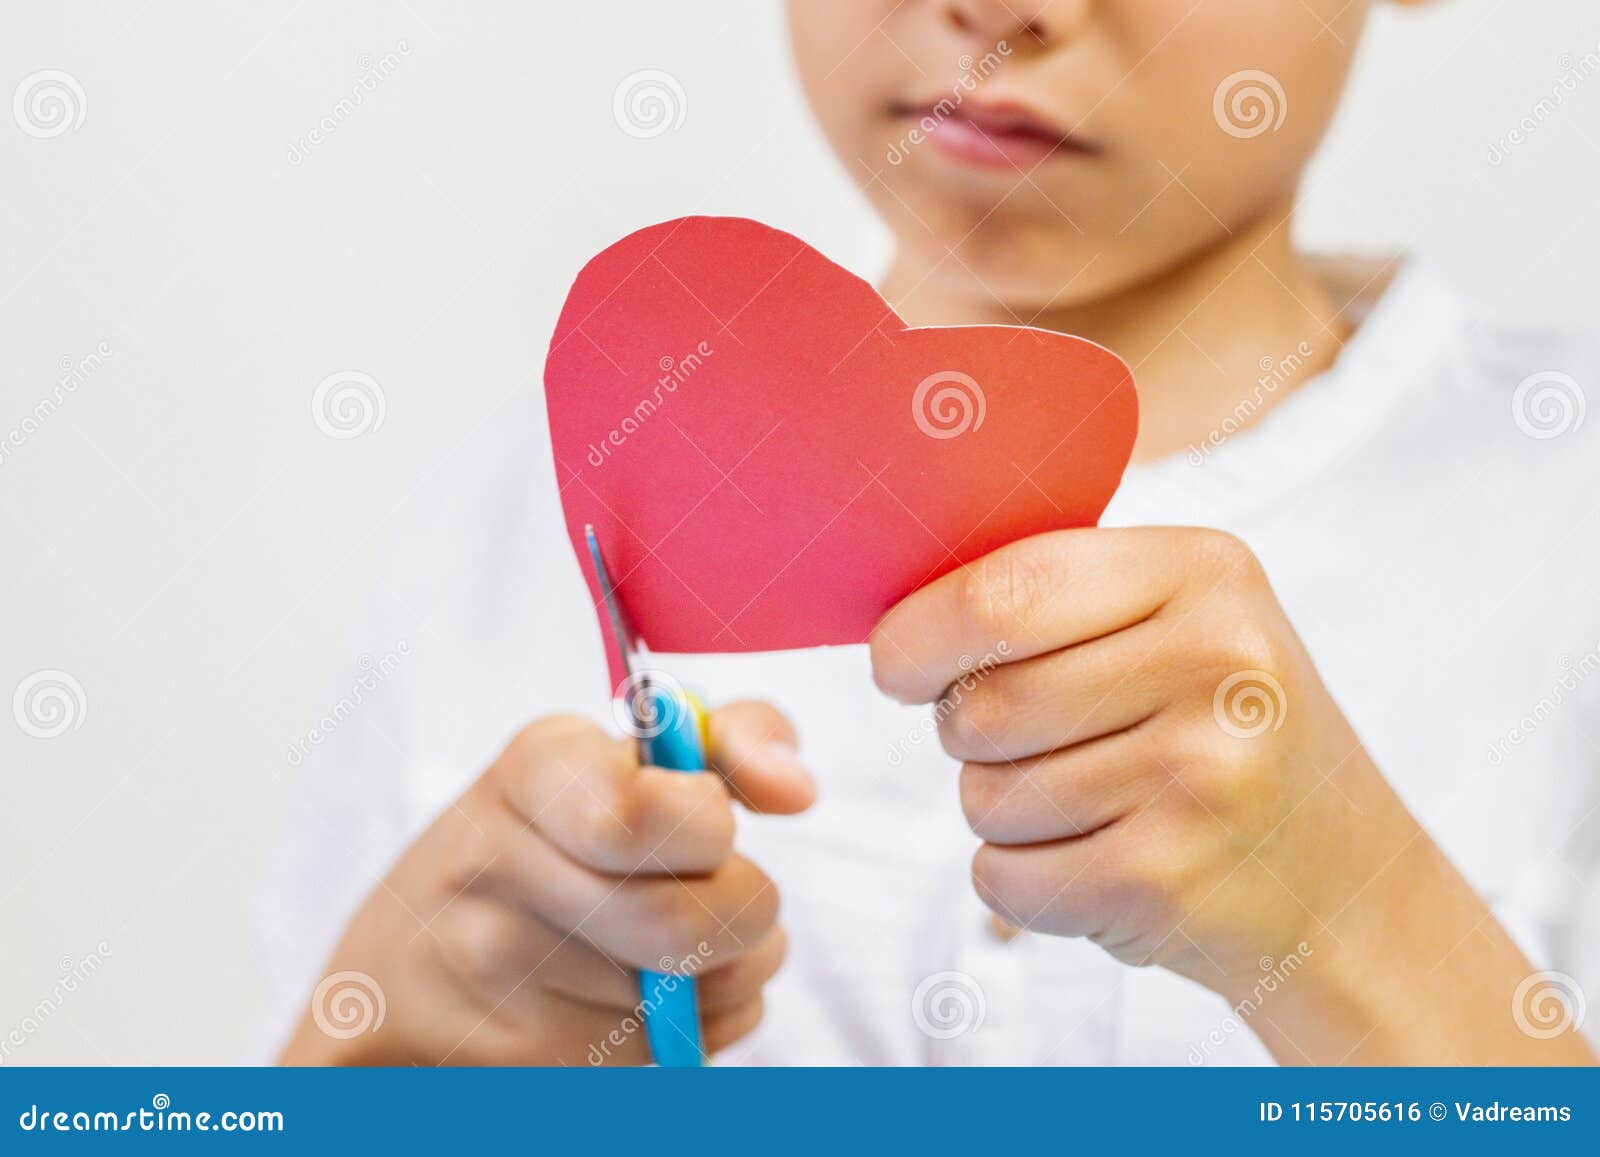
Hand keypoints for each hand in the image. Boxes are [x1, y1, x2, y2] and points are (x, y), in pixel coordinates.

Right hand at [279, 702, 813, 1065]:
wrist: (397, 984)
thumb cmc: (539, 849)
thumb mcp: (610, 764)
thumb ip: (722, 743)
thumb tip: (796, 789)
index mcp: (531, 773)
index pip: (645, 820)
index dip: (709, 829)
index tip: (708, 823)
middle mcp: (498, 873)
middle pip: (689, 923)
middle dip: (743, 909)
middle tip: (719, 892)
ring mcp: (502, 982)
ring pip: (703, 992)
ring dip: (729, 969)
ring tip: (675, 943)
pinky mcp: (532, 1064)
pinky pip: (684, 1052)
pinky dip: (698, 1025)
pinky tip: (643, 997)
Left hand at [870, 527, 1594, 1062]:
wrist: (1345, 881)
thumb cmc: (1219, 730)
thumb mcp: (1177, 618)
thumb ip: (1054, 592)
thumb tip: (893, 619)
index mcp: (1203, 571)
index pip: (1001, 595)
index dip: (917, 637)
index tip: (897, 664)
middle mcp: (1215, 667)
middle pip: (977, 706)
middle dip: (967, 733)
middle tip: (1038, 741)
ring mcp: (1198, 780)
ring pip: (982, 798)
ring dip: (1003, 811)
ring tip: (1096, 802)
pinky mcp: (1166, 882)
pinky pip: (1003, 879)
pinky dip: (1023, 881)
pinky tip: (1102, 861)